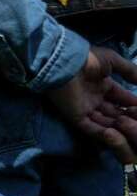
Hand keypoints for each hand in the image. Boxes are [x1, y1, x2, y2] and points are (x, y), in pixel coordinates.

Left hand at [46, 45, 136, 162]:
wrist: (65, 63)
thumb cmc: (88, 60)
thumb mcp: (112, 61)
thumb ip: (129, 70)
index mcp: (103, 85)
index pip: (122, 99)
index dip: (133, 105)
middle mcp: (95, 98)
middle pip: (116, 113)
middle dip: (129, 118)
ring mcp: (86, 109)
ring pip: (106, 123)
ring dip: (120, 128)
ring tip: (133, 130)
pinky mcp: (76, 117)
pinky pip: (93, 129)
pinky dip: (105, 134)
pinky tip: (118, 135)